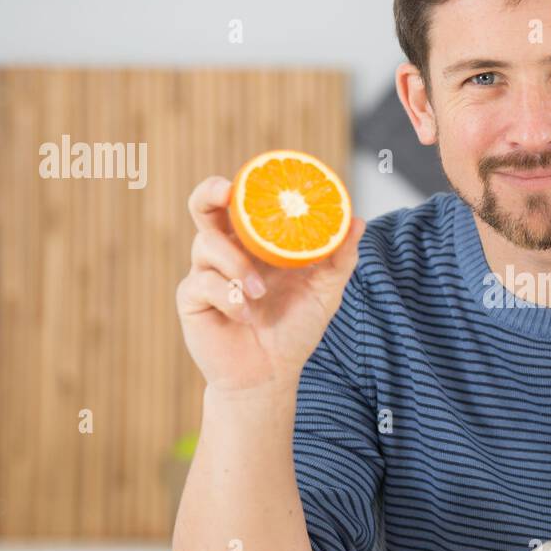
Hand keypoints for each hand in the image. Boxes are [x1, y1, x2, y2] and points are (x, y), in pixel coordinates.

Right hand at [175, 174, 364, 392]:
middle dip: (209, 192)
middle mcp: (226, 251)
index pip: (244, 203)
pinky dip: (229, 298)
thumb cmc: (294, 329)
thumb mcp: (325, 292)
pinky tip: (247, 315)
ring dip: (236, 264)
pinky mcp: (192, 299)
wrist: (270, 376)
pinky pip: (202, 283)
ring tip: (259, 291)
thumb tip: (358, 220)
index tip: (262, 174)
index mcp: (255, 243)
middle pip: (203, 207)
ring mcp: (205, 273)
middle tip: (227, 193)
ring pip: (205, 244)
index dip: (247, 184)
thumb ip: (340, 258)